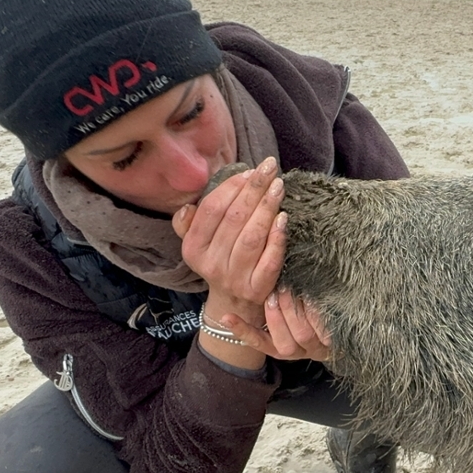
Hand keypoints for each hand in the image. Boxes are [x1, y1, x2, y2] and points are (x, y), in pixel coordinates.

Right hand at [173, 157, 285, 323]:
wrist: (234, 303)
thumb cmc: (220, 260)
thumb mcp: (198, 244)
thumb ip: (189, 224)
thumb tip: (187, 207)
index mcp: (193, 248)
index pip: (212, 210)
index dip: (231, 187)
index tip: (250, 171)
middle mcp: (211, 263)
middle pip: (235, 219)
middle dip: (254, 190)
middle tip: (270, 169)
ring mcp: (235, 278)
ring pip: (252, 237)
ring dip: (267, 208)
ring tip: (279, 187)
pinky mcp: (257, 288)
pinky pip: (269, 259)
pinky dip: (277, 238)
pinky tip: (284, 218)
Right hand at [220, 289, 334, 361]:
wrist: (345, 329)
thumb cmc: (309, 314)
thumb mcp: (289, 310)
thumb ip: (274, 303)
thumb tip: (260, 285)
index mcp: (280, 348)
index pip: (259, 343)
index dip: (243, 331)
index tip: (226, 317)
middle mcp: (298, 353)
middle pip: (284, 343)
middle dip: (276, 316)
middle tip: (274, 293)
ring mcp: (318, 350)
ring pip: (303, 336)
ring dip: (294, 312)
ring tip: (290, 291)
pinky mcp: (336, 343)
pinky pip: (324, 331)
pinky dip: (316, 313)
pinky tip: (311, 297)